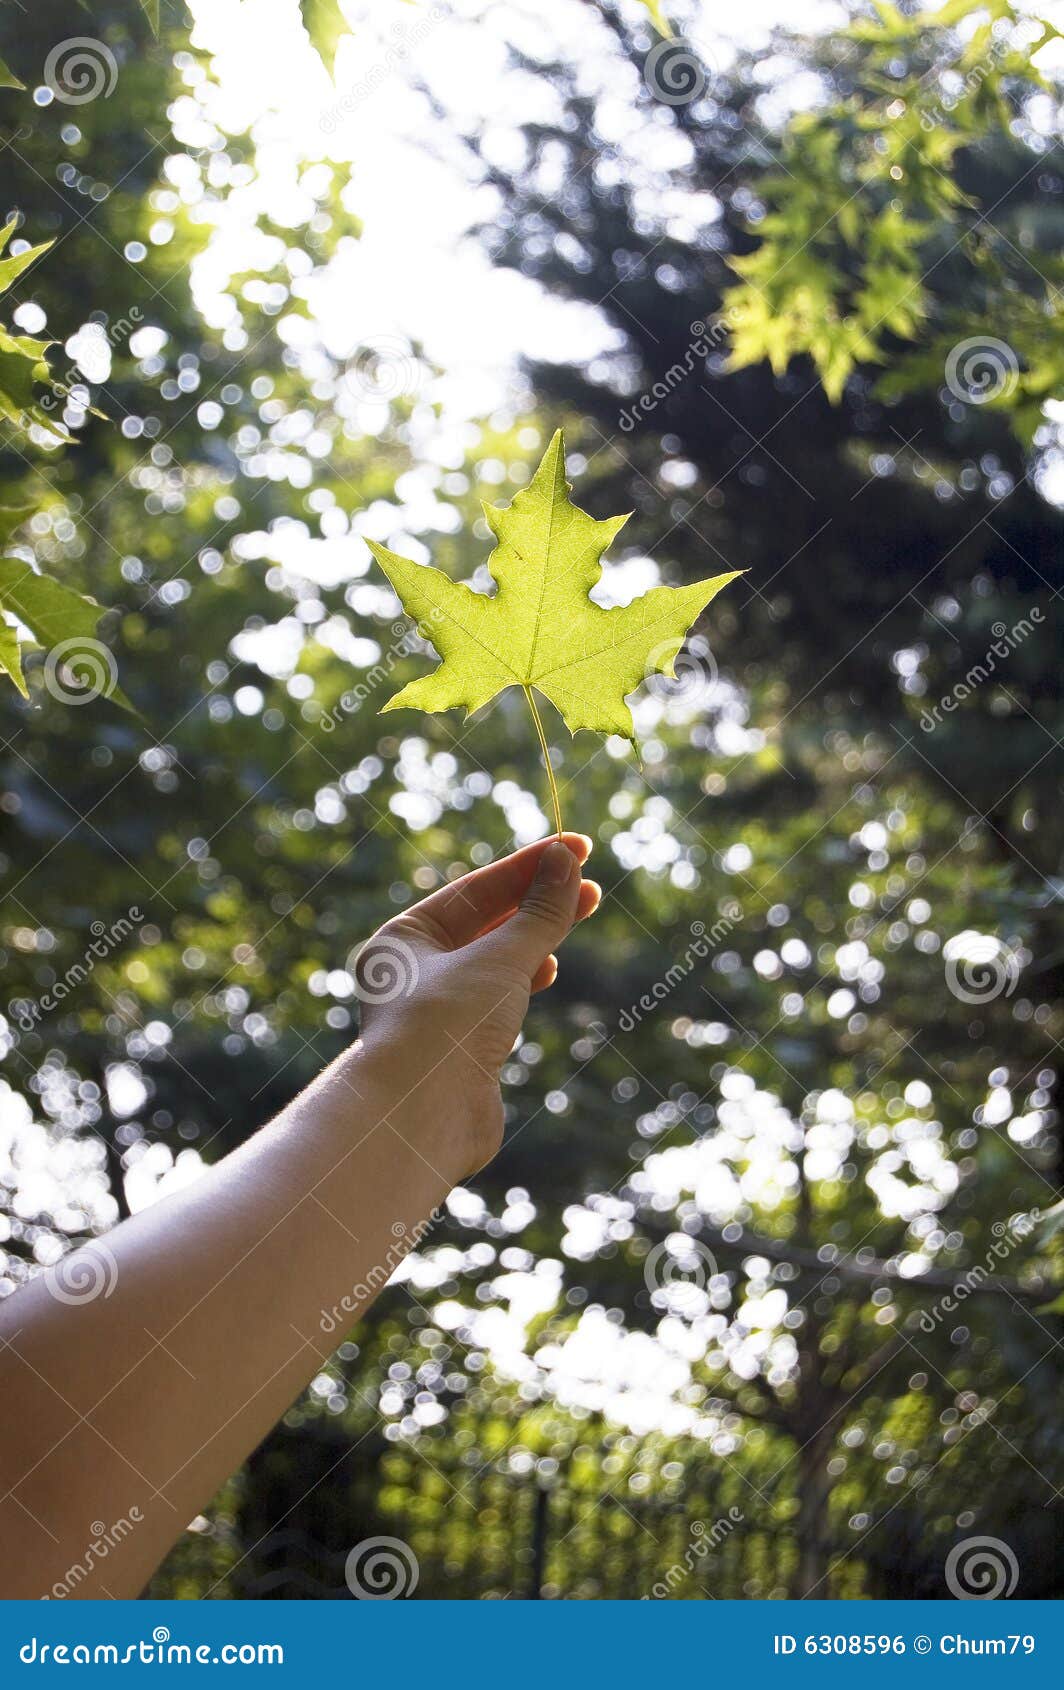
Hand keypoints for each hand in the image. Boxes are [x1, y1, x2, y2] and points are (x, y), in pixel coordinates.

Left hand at [354, 835, 599, 1175]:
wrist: (422, 1118)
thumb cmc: (446, 1027)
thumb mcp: (501, 959)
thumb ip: (539, 913)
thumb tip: (565, 860)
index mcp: (402, 940)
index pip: (476, 890)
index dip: (529, 867)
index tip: (576, 848)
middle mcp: (413, 972)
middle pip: (486, 922)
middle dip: (538, 901)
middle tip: (589, 884)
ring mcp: (438, 1011)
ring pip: (494, 959)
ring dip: (536, 936)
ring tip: (580, 910)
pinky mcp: (461, 1048)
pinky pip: (498, 998)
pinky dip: (525, 978)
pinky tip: (549, 968)